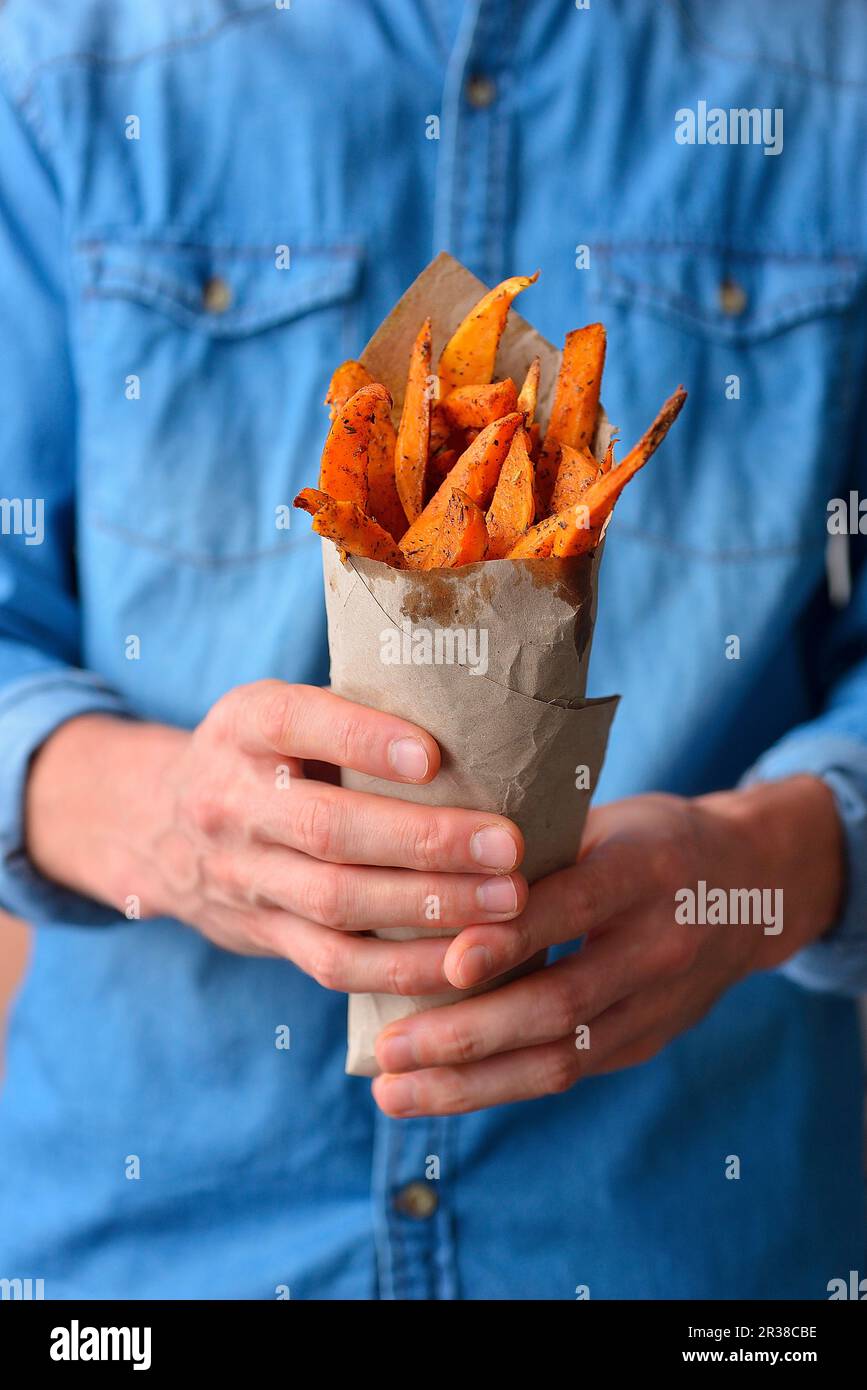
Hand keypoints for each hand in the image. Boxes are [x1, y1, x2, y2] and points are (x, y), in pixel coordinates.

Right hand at [25, 682, 525, 994]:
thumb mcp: (282, 711)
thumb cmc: (266, 755)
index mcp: (244, 726)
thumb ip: (355, 710)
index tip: (433, 756)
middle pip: (329, 828)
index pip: (297, 723)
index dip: (363, 739)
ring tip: (507, 902)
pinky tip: (467, 959)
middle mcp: (234, 802)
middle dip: (426, 841)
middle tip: (508, 846)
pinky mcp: (264, 935)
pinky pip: (335, 964)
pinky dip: (405, 969)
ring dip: (429, 908)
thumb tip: (482, 709)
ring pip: (337, 903)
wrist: (161, 828)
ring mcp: (244, 877)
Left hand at [372, 777, 842, 1114]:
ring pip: (561, 1058)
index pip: (572, 909)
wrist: (752, 883)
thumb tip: (422, 878)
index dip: (509, 940)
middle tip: (390, 1048)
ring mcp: (659, 1002)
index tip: (445, 963)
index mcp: (644, 869)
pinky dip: (501, 1085)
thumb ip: (530, 852)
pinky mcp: (648, 1040)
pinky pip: (570, 1072)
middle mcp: (660, 943)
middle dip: (468, 1034)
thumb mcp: (602, 819)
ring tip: (395, 1091)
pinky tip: (441, 1090)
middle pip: (561, 1003)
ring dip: (471, 1083)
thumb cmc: (648, 837)